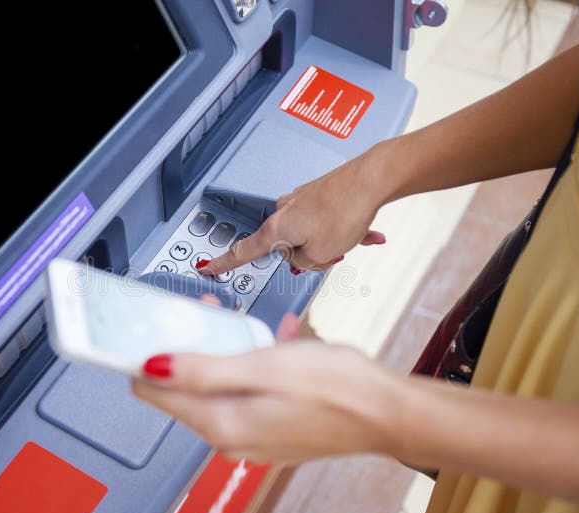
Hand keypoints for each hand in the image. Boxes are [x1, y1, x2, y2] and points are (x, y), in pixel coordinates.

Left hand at [131, 314, 399, 463]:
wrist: (388, 412)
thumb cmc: (334, 388)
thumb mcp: (263, 366)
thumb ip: (203, 368)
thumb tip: (151, 366)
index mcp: (221, 423)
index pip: (154, 392)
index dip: (146, 357)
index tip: (146, 328)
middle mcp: (231, 437)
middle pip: (186, 389)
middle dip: (189, 349)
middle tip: (201, 314)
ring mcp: (253, 436)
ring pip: (219, 387)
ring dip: (224, 352)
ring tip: (239, 322)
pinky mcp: (273, 429)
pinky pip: (248, 393)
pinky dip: (253, 366)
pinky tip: (276, 341)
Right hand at [198, 150, 388, 275]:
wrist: (371, 179)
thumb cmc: (345, 211)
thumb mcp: (321, 254)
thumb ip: (304, 263)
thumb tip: (302, 256)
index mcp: (277, 229)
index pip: (243, 252)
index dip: (224, 263)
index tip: (207, 267)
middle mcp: (283, 211)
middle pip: (288, 248)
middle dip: (311, 255)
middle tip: (335, 252)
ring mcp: (300, 200)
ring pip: (311, 236)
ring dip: (332, 242)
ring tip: (354, 236)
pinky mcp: (318, 195)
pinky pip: (327, 223)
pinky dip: (343, 230)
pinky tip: (364, 231)